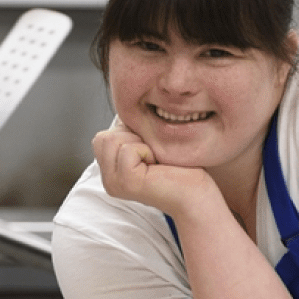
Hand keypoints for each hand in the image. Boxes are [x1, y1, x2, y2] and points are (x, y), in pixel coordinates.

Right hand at [91, 121, 213, 215]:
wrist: (197, 194)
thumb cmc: (179, 168)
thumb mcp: (148, 145)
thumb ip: (129, 132)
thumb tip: (123, 104)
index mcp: (111, 173)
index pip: (102, 137)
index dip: (128, 134)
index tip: (149, 152)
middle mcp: (109, 181)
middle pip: (102, 137)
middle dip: (131, 137)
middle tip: (152, 155)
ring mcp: (115, 183)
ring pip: (111, 140)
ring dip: (139, 142)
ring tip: (155, 160)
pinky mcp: (127, 182)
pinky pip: (127, 149)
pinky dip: (146, 150)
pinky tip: (157, 165)